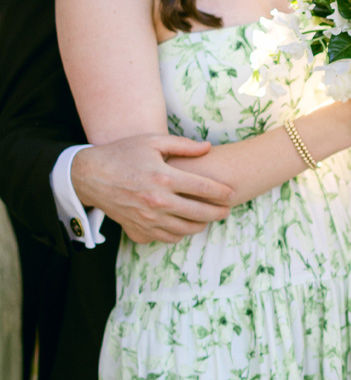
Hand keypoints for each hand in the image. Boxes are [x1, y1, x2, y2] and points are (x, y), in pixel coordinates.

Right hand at [69, 134, 234, 244]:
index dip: (222, 192)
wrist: (89, 176)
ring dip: (201, 225)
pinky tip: (185, 224)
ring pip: (185, 229)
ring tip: (208, 217)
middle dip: (218, 213)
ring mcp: (147, 218)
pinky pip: (166, 238)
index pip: (204, 188)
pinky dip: (180, 234)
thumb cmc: (123, 154)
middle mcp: (157, 201)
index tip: (232, 193)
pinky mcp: (137, 228)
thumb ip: (183, 145)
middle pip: (199, 213)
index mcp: (164, 178)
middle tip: (227, 210)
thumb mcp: (152, 141)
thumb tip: (208, 147)